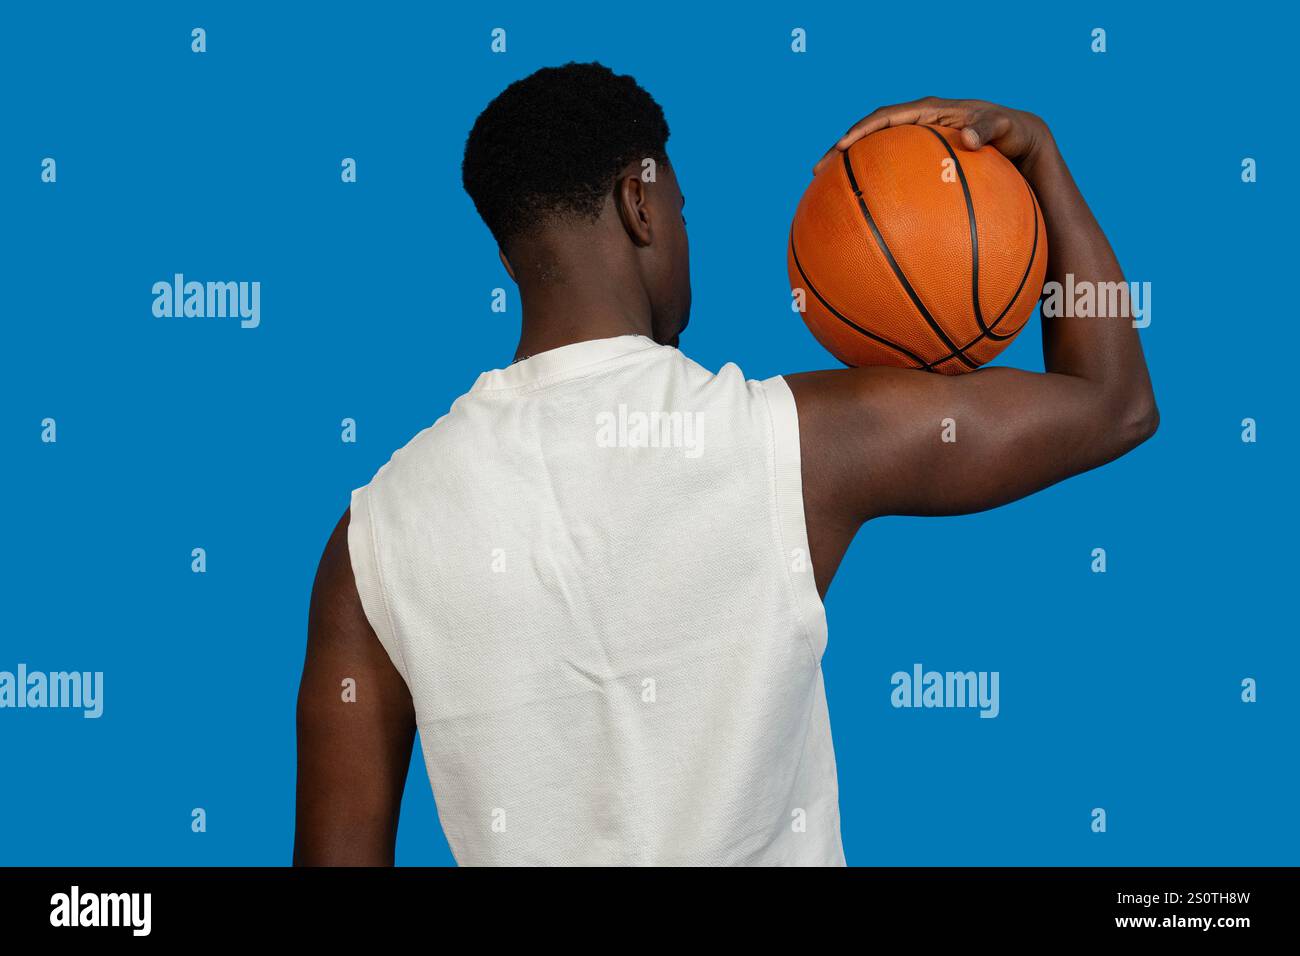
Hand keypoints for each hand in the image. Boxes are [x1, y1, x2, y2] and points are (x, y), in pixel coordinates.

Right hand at [812, 97, 1050, 175]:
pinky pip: (891, 174)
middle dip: (839, 153)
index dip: (862, 130)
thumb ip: (987, 128)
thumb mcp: (1003, 127)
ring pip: (873, 156)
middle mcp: (914, 125)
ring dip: (849, 173)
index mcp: (927, 112)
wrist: (1017, 139)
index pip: (885, 117)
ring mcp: (914, 145)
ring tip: (825, 194)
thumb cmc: (1010, 132)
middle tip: (816, 172)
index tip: (842, 147)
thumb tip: (968, 137)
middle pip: (867, 136)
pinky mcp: (918, 163)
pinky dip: (874, 190)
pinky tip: (864, 215)